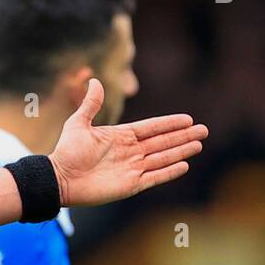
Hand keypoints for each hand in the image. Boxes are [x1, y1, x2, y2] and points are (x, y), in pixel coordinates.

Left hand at [49, 79, 207, 207]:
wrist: (60, 178)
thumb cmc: (66, 151)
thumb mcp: (78, 123)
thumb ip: (91, 104)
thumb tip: (95, 79)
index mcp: (120, 137)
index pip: (151, 128)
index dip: (169, 123)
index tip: (187, 119)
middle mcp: (129, 152)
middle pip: (162, 142)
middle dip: (183, 136)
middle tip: (204, 130)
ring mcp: (132, 168)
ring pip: (162, 157)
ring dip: (181, 151)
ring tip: (199, 144)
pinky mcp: (131, 185)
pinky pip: (155, 177)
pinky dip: (169, 171)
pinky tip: (185, 164)